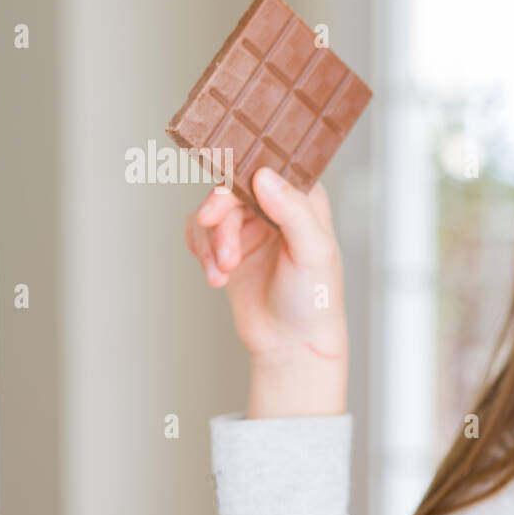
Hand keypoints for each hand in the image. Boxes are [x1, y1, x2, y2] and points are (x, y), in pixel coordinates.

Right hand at [183, 167, 348, 368]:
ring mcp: (250, 227)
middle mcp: (276, 208)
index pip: (269, 170)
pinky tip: (215, 277)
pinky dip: (201, 254)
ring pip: (212, 214)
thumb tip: (264, 176)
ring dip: (211, 245)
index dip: (241, 177)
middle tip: (224, 254)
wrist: (291, 343)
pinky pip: (199, 233)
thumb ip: (293, 212)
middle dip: (222, 224)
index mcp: (304, 200)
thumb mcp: (312, 253)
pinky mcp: (229, 246)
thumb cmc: (314, 300)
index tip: (223, 196)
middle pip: (231, 192)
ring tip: (222, 274)